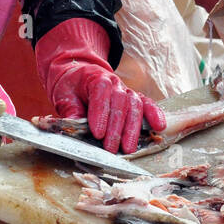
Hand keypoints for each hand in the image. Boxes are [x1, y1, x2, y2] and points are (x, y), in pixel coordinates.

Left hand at [34, 18, 166, 153]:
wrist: (81, 74)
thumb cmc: (72, 87)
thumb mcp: (64, 95)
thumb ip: (70, 109)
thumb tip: (72, 123)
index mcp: (96, 79)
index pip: (101, 95)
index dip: (100, 115)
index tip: (97, 133)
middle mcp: (115, 83)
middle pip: (120, 104)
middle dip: (116, 128)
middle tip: (111, 148)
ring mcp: (127, 90)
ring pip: (134, 106)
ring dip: (132, 128)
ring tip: (129, 148)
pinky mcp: (135, 98)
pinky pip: (147, 104)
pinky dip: (154, 114)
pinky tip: (159, 126)